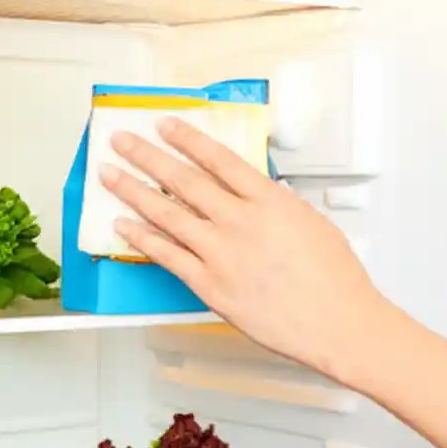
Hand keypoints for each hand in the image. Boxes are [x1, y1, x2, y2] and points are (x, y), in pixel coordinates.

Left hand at [99, 117, 391, 378]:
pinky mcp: (210, 285)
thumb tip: (260, 195)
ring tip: (110, 176)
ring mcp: (221, 253)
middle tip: (123, 141)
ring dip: (133, 191)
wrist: (335, 322)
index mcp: (269, 201)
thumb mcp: (312, 223)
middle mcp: (239, 222)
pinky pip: (167, 256)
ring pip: (166, 214)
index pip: (218, 159)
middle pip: (183, 179)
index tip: (166, 126)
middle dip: (147, 156)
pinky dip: (142, 239)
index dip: (187, 139)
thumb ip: (279, 206)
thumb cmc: (334, 279)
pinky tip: (124, 226)